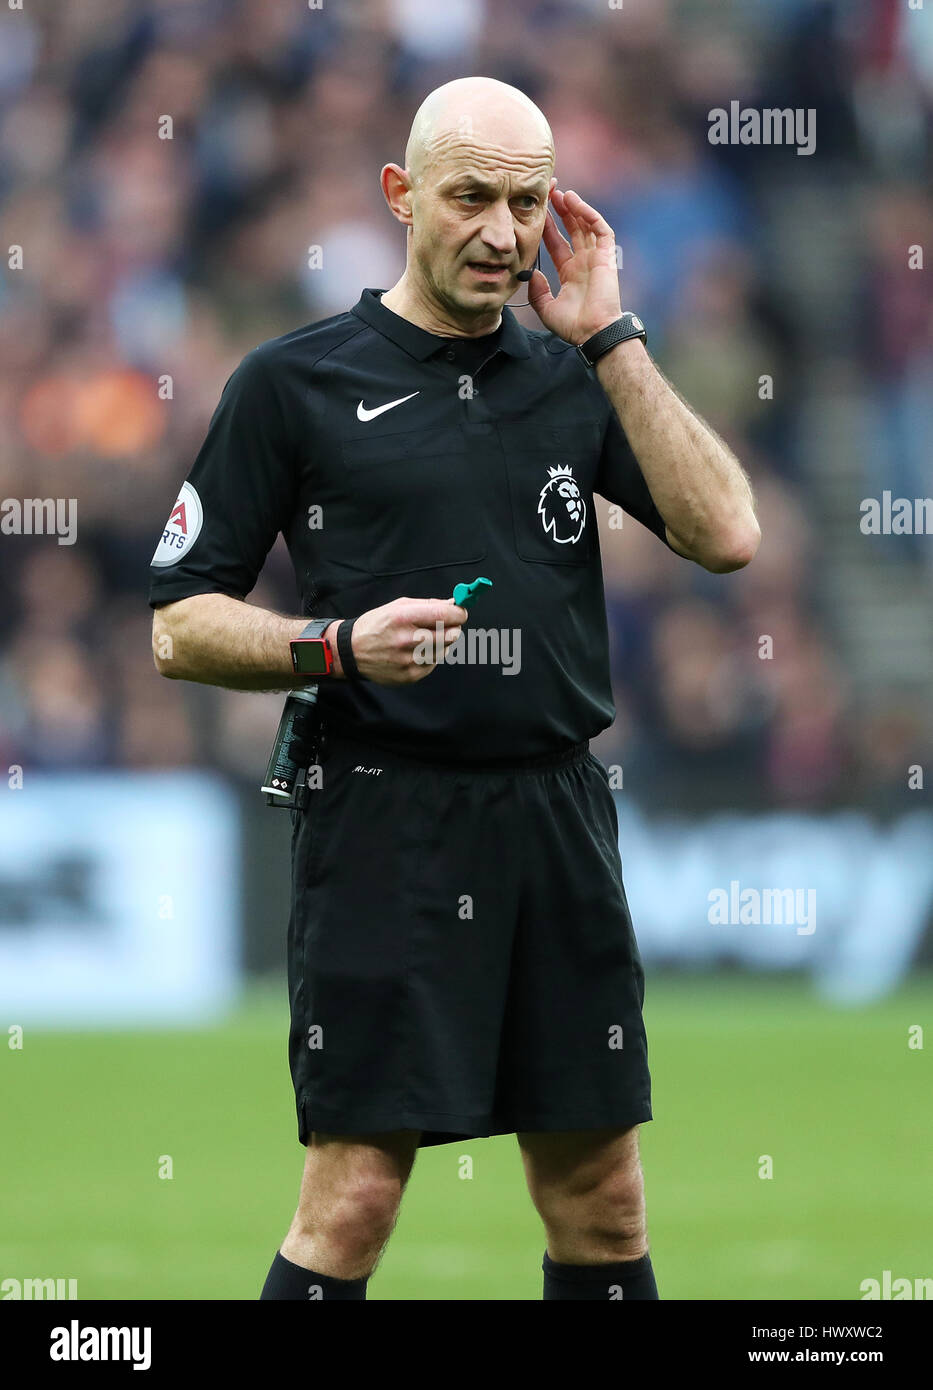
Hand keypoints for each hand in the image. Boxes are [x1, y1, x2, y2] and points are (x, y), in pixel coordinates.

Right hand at [330, 597, 467, 685]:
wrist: (352, 651)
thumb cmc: (377, 625)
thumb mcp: (397, 606)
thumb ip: (427, 605)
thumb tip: (454, 604)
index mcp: (403, 618)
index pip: (444, 614)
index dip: (459, 612)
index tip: (461, 611)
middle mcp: (407, 640)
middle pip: (450, 634)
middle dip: (454, 627)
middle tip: (448, 624)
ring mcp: (409, 661)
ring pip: (445, 650)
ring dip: (442, 642)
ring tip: (426, 638)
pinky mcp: (410, 676)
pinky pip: (434, 663)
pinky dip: (431, 655)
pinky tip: (417, 651)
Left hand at [526, 187, 622, 346]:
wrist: (594, 332)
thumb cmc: (574, 326)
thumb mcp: (547, 309)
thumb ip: (537, 291)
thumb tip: (531, 273)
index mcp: (570, 273)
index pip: (556, 243)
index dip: (547, 226)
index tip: (536, 211)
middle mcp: (583, 262)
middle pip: (571, 229)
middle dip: (560, 210)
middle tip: (548, 193)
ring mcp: (596, 257)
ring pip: (586, 225)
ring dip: (574, 208)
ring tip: (559, 192)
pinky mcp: (607, 256)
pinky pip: (600, 229)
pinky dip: (588, 214)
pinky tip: (574, 202)